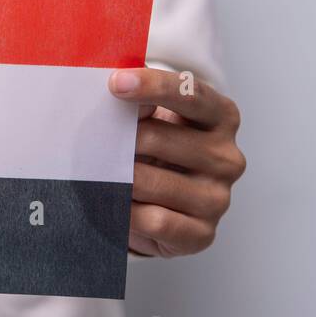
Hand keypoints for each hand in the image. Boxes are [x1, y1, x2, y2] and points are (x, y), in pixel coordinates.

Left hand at [108, 68, 245, 256]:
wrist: (164, 206)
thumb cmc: (157, 151)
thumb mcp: (155, 119)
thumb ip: (142, 100)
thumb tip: (120, 87)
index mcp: (221, 117)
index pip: (189, 93)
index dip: (152, 86)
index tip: (115, 83)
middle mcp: (227, 157)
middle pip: (156, 137)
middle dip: (116, 139)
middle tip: (88, 142)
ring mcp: (218, 198)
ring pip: (149, 181)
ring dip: (114, 178)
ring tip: (95, 175)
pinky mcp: (203, 233)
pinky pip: (154, 220)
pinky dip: (126, 212)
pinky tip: (113, 205)